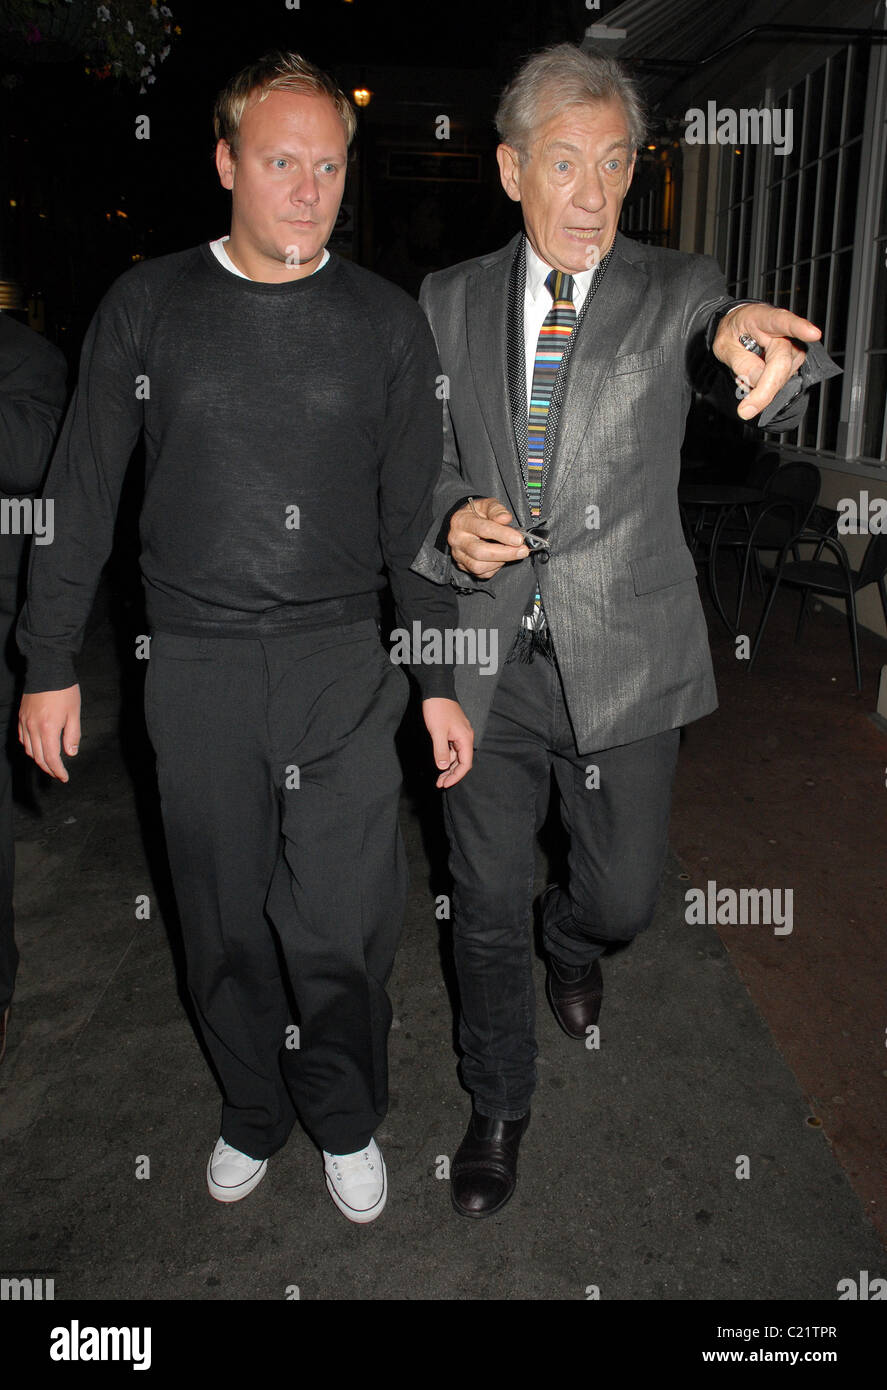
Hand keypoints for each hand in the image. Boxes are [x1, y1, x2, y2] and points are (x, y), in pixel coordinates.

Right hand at [19, 685, 80, 781]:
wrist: (47, 669)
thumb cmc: (64, 690)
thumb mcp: (74, 713)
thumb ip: (72, 735)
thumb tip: (70, 753)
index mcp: (48, 729)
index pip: (52, 758)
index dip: (58, 771)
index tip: (64, 777)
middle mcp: (33, 728)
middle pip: (39, 757)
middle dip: (49, 769)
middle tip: (58, 774)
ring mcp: (25, 722)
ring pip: (29, 750)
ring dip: (39, 760)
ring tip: (50, 763)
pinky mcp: (21, 717)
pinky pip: (23, 738)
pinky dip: (30, 748)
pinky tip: (37, 748)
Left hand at [422, 697, 473, 788]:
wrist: (437, 690)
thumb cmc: (437, 709)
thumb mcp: (437, 732)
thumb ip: (440, 751)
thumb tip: (442, 767)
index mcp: (465, 738)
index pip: (465, 764)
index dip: (456, 776)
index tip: (444, 784)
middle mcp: (466, 737)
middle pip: (462, 762)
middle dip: (452, 774)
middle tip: (440, 783)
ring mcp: (460, 734)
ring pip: (457, 756)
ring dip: (449, 767)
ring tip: (439, 777)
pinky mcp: (454, 731)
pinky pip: (453, 749)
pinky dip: (447, 757)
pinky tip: (440, 762)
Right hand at [449, 497, 529, 578]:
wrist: (465, 523)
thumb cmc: (477, 514)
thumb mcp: (486, 505)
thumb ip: (496, 510)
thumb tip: (505, 518)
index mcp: (461, 521)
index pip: (483, 529)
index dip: (503, 535)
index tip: (518, 539)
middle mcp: (457, 540)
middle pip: (480, 552)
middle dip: (505, 553)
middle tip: (522, 550)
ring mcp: (458, 555)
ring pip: (479, 566)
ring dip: (500, 561)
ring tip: (511, 552)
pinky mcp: (463, 566)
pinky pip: (481, 573)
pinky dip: (495, 568)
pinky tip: (501, 558)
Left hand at [713, 305, 820, 420]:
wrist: (740, 330)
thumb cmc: (734, 334)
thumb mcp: (724, 345)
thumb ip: (740, 362)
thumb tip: (758, 382)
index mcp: (764, 319)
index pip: (783, 322)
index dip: (799, 328)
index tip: (813, 333)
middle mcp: (785, 333)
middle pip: (781, 364)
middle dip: (765, 390)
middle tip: (745, 410)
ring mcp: (794, 350)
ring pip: (779, 379)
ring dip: (760, 385)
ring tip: (746, 368)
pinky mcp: (795, 365)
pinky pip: (779, 385)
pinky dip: (764, 388)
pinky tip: (755, 376)